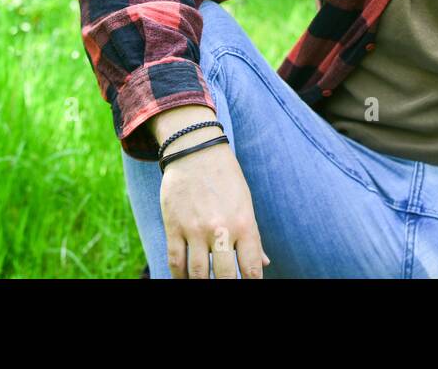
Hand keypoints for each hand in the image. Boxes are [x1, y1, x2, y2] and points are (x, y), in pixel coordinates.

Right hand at [159, 132, 270, 278]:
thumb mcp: (246, 204)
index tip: (249, 287)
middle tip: (224, 285)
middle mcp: (221, 229)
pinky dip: (179, 276)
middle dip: (225, 286)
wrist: (196, 150)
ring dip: (201, 284)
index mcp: (244, 224)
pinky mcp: (174, 226)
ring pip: (197, 273)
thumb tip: (264, 264)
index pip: (252, 268)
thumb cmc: (226, 178)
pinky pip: (175, 261)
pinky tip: (184, 279)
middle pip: (224, 276)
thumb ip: (253, 237)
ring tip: (204, 284)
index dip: (252, 284)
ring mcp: (196, 229)